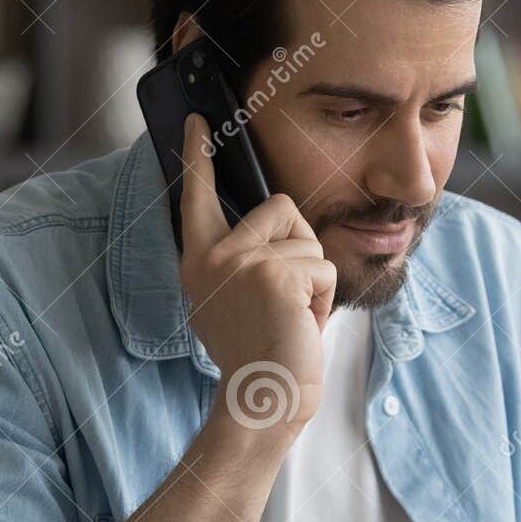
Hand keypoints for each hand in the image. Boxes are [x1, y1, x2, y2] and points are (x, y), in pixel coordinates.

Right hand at [178, 113, 334, 435]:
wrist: (264, 399)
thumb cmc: (261, 356)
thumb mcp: (238, 301)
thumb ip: (243, 263)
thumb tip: (276, 229)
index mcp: (200, 262)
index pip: (197, 197)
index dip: (196, 156)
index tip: (198, 122)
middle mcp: (213, 257)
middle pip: (281, 207)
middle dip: (302, 248)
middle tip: (287, 299)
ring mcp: (241, 262)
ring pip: (309, 241)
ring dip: (315, 282)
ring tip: (292, 318)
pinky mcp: (273, 273)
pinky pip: (322, 267)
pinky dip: (323, 301)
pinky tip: (301, 326)